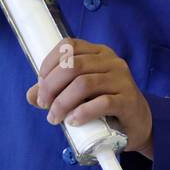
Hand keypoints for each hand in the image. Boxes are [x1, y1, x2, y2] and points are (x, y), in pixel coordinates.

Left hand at [26, 38, 152, 157]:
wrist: (138, 123)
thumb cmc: (105, 105)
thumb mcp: (80, 95)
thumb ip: (56, 92)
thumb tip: (31, 95)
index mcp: (98, 53)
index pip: (68, 45)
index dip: (48, 63)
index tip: (40, 84)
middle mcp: (111, 61)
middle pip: (73, 65)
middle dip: (51, 86)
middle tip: (44, 105)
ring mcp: (122, 79)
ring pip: (84, 83)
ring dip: (63, 102)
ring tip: (55, 118)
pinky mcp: (129, 100)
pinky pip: (103, 102)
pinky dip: (83, 112)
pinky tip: (73, 121)